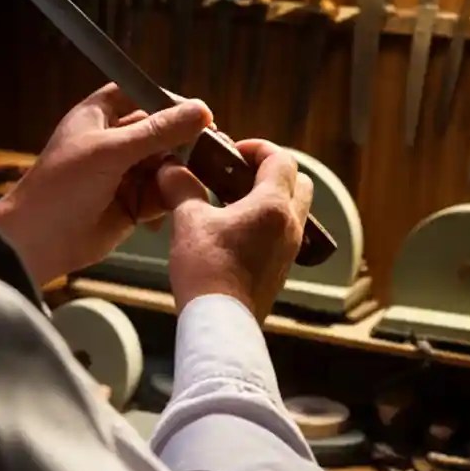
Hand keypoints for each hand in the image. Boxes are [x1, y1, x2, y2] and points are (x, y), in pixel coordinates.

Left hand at [0, 83, 211, 284]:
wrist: (38, 243)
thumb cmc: (62, 187)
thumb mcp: (112, 151)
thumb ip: (158, 131)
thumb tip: (201, 111)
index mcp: (97, 117)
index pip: (138, 94)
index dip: (167, 100)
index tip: (199, 113)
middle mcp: (111, 142)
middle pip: (158, 132)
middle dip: (182, 142)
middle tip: (211, 149)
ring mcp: (121, 174)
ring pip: (163, 164)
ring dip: (176, 173)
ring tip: (187, 182)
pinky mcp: (130, 204)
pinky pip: (160, 194)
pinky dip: (168, 198)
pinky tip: (170, 205)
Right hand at [158, 140, 313, 319]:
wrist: (221, 323)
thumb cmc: (208, 269)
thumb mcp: (189, 221)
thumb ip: (181, 187)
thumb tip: (170, 168)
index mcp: (273, 205)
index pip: (282, 159)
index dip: (258, 148)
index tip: (232, 152)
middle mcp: (291, 225)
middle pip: (299, 182)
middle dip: (272, 171)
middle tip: (238, 175)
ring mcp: (290, 250)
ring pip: (294, 210)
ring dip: (270, 198)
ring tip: (232, 202)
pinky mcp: (281, 269)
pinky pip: (284, 234)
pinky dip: (267, 223)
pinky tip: (234, 232)